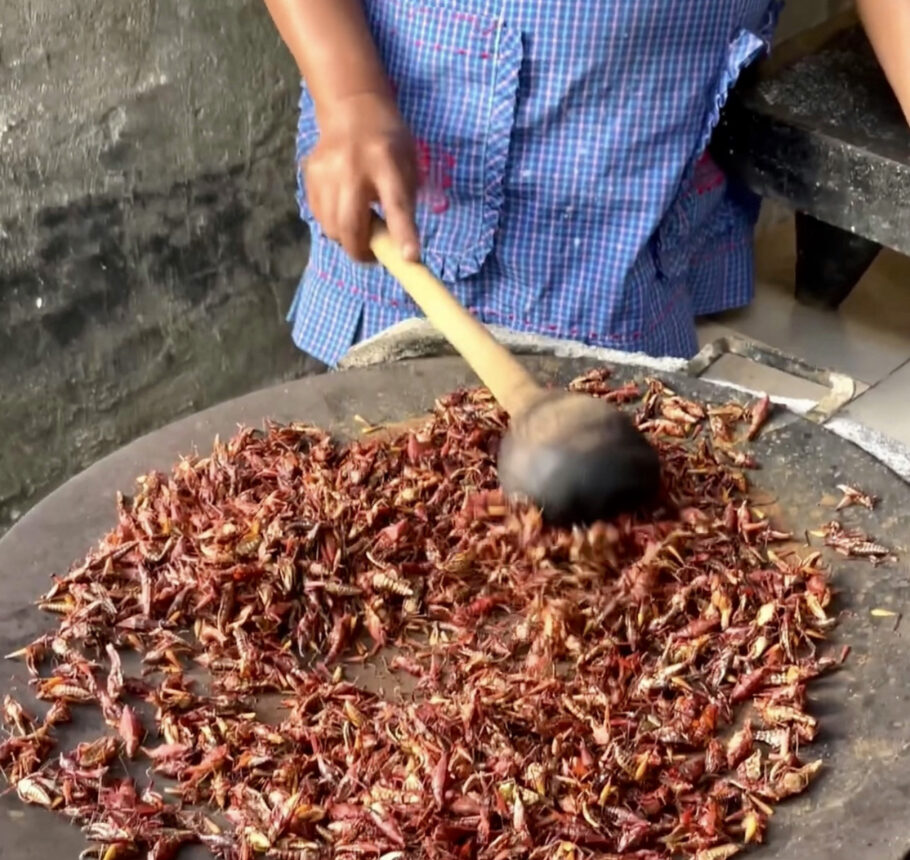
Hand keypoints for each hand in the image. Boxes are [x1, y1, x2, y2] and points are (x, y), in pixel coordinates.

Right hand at [304, 92, 420, 262]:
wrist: (352, 108)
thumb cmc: (388, 143)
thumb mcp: (408, 165)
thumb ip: (404, 202)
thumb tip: (400, 246)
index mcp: (386, 161)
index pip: (396, 204)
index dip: (403, 234)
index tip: (410, 258)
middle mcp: (353, 166)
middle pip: (350, 224)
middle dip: (361, 250)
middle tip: (372, 254)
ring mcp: (326, 171)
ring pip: (331, 226)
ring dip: (347, 239)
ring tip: (360, 228)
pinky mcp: (310, 175)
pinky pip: (319, 216)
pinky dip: (333, 224)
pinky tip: (344, 212)